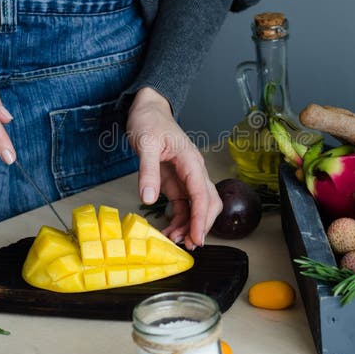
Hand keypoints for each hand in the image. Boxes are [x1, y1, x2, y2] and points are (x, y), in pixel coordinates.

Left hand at [126, 87, 222, 249]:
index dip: (201, 218)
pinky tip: (171, 230)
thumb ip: (147, 171)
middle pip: (209, 202)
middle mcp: (194, 170)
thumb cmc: (149, 121)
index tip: (197, 237)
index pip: (201, 193)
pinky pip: (184, 205)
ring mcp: (187, 177)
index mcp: (190, 161)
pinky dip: (180, 219)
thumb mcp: (145, 143)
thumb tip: (148, 198)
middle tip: (189, 245)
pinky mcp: (177, 182)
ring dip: (190, 225)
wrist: (148, 108)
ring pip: (198, 206)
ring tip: (175, 241)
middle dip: (202, 225)